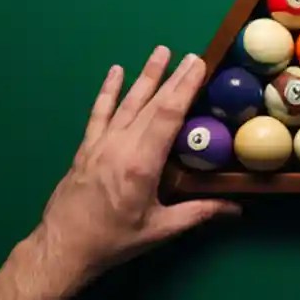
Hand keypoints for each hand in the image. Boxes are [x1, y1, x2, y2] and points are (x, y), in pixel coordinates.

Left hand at [28, 47, 240, 288]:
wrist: (63, 248)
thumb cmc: (113, 241)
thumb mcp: (160, 229)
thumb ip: (199, 213)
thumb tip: (236, 208)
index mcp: (141, 164)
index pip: (168, 116)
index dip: (184, 88)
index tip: (198, 65)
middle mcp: (120, 146)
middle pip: (152, 104)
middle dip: (174, 77)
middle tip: (192, 55)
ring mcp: (100, 144)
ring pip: (127, 103)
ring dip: (145, 76)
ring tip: (160, 51)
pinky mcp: (86, 148)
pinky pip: (99, 113)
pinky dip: (108, 91)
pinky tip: (115, 72)